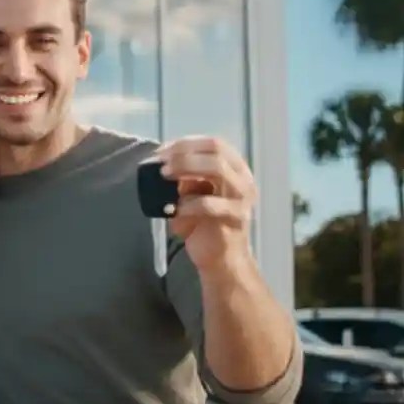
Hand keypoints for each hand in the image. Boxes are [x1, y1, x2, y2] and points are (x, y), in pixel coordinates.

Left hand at [156, 136, 256, 275]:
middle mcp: (243, 179)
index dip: (185, 144)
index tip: (161, 152)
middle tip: (162, 165)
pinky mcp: (235, 218)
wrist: (221, 260)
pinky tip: (173, 210)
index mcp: (235, 169)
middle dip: (183, 153)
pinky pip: (209, 204)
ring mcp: (242, 198)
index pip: (213, 143)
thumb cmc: (204, 224)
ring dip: (186, 168)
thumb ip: (185, 176)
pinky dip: (187, 204)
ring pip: (218, 169)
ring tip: (165, 176)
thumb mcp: (192, 193)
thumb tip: (160, 160)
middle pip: (216, 150)